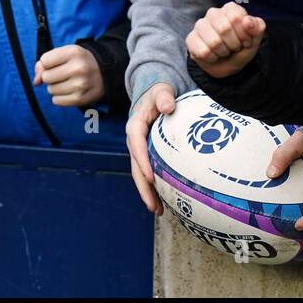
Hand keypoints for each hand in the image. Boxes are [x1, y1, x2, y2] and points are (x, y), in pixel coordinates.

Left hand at [33, 44, 103, 106]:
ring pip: (50, 90)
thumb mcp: (66, 54)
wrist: (106, 73)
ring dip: (55, 87)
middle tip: (63, 74)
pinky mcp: (80, 99)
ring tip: (68, 82)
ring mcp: (80, 85)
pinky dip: (59, 97)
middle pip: (46, 77)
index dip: (48, 63)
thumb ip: (44, 62)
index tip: (58, 63)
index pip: (45, 60)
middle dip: (51, 76)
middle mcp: (78, 68)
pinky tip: (70, 91)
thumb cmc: (80, 62)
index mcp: (74, 52)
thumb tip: (36, 82)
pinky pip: (56, 101)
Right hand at [127, 82, 175, 214]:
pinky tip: (164, 202)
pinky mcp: (147, 155)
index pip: (136, 145)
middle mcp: (134, 141)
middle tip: (153, 205)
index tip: (150, 177)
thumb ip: (164, 97)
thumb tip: (168, 106)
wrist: (155, 96)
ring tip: (158, 211)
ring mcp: (139, 150)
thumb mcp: (161, 91)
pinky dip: (154, 187)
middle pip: (136, 166)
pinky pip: (149, 172)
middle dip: (143, 187)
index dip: (142, 161)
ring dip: (148, 193)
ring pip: (140, 174)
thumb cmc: (159, 94)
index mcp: (135, 126)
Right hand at [186, 2, 265, 77]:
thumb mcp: (255, 40)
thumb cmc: (241, 48)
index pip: (236, 17)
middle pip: (224, 29)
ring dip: (222, 52)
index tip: (245, 41)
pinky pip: (203, 51)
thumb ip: (257, 28)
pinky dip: (212, 58)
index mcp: (230, 9)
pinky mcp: (190, 38)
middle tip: (234, 47)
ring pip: (213, 42)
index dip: (243, 34)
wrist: (227, 65)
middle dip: (233, 44)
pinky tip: (213, 55)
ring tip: (223, 51)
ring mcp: (200, 25)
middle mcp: (213, 13)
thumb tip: (248, 21)